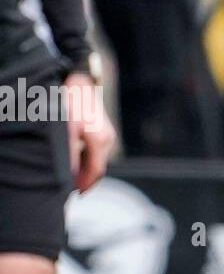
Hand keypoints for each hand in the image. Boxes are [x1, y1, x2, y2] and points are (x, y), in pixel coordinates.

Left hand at [65, 73, 115, 192]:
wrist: (77, 78)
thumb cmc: (70, 103)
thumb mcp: (66, 132)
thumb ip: (69, 157)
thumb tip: (69, 178)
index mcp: (101, 141)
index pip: (96, 173)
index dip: (84, 187)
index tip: (71, 195)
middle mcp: (108, 137)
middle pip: (97, 167)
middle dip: (82, 178)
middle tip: (66, 186)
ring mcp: (106, 131)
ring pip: (95, 157)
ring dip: (82, 167)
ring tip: (66, 171)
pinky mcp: (102, 126)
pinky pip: (94, 148)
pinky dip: (84, 155)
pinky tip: (71, 153)